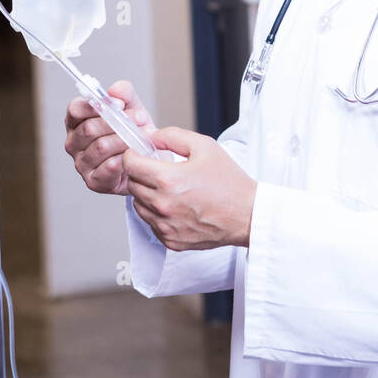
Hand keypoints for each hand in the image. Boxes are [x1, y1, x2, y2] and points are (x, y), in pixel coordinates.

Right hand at [64, 79, 159, 195]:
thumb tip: (115, 91)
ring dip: (125, 140)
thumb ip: (124, 93)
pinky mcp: (93, 181)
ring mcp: (81, 163)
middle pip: (89, 129)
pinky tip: (133, 154)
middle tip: (140, 118)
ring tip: (142, 136)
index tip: (119, 104)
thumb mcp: (131, 106)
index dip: (96, 106)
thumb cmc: (133, 130)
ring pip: (100, 147)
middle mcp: (74, 142)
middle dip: (117, 122)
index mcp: (77, 121)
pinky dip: (124, 159)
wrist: (148, 158)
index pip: (75, 110)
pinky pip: (108, 168)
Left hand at [122, 126, 257, 250]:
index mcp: (168, 180)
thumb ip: (173, 136)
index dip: (132, 155)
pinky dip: (156, 213)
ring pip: (138, 205)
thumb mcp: (204, 146)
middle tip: (158, 170)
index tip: (140, 154)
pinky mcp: (170, 240)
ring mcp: (165, 225)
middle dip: (141, 174)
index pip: (130, 165)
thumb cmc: (229, 182)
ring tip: (168, 189)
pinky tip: (175, 205)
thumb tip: (152, 137)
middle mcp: (163, 205)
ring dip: (146, 194)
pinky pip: (150, 223)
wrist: (247, 215)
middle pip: (132, 185)